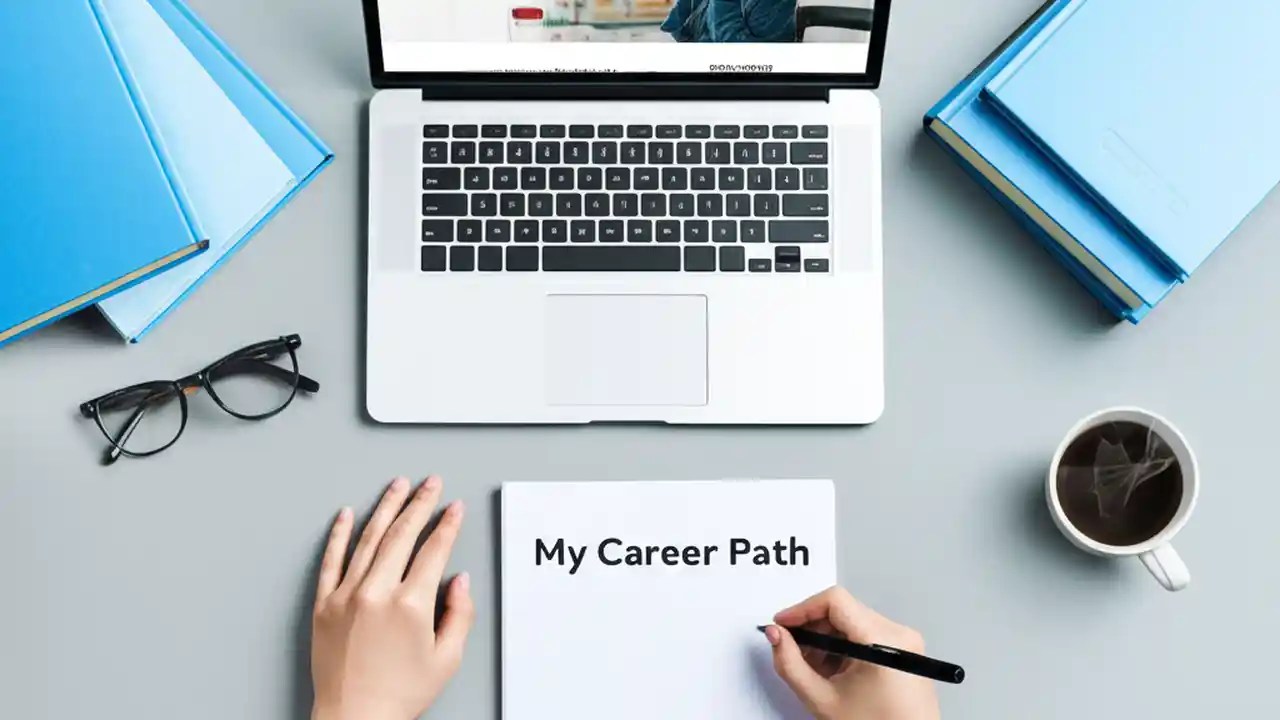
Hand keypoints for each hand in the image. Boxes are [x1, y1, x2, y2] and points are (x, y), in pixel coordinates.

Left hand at [311, 476, 473, 719]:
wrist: (354, 719)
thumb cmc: (398, 695)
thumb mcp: (446, 659)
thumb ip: (459, 615)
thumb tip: (459, 582)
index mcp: (410, 605)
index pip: (434, 550)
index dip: (447, 525)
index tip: (454, 509)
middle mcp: (376, 593)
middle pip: (402, 534)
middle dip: (420, 503)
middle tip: (431, 484)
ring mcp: (346, 596)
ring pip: (368, 539)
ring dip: (386, 508)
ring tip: (397, 486)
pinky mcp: (324, 605)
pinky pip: (331, 560)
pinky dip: (339, 535)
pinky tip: (346, 515)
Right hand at [764, 586, 940, 719]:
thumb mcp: (822, 699)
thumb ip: (790, 664)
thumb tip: (775, 634)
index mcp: (883, 641)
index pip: (835, 601)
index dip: (802, 609)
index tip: (782, 624)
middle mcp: (899, 633)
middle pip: (843, 610)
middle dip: (812, 628)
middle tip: (791, 649)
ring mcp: (905, 641)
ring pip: (852, 621)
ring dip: (826, 638)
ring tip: (813, 668)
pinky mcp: (904, 650)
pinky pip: (866, 634)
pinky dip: (843, 647)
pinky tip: (832, 671)